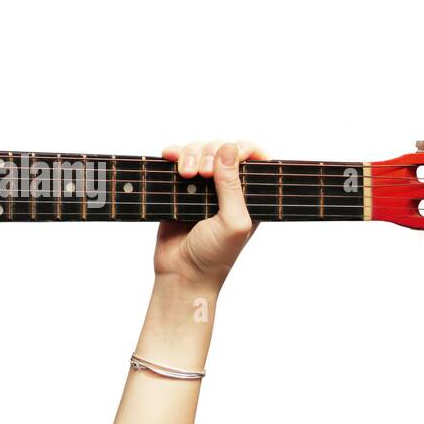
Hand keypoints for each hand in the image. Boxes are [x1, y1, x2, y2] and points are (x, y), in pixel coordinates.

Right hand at [153, 140, 267, 290]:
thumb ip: (233, 186)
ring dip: (190, 154)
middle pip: (222, 149)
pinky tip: (168, 157)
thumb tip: (229, 148)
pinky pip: (177, 161)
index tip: (233, 152)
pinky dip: (173, 154)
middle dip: (211, 153)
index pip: (255, 159)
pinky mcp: (179, 189)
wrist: (182, 275)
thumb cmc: (214, 256)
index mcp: (249, 196)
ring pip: (198, 151)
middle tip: (204, 173)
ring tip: (185, 174)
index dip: (245, 148)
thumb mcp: (233, 222)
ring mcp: (202, 187)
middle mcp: (227, 188)